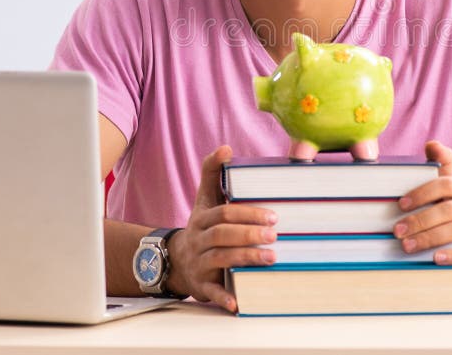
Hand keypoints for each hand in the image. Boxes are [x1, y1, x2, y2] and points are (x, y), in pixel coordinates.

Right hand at [166, 146, 276, 312]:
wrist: (176, 260)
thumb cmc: (202, 225)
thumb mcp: (205, 199)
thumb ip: (214, 173)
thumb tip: (225, 147)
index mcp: (203, 216)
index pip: (224, 211)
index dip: (247, 211)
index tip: (271, 212)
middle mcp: (198, 238)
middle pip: (223, 234)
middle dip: (249, 232)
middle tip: (274, 232)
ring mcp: (199, 262)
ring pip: (220, 258)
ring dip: (246, 258)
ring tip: (271, 257)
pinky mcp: (200, 285)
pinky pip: (211, 292)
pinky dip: (224, 297)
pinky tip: (238, 303)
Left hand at [393, 140, 451, 276]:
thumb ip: (445, 168)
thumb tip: (431, 144)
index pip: (447, 184)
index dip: (422, 193)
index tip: (401, 205)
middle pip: (449, 209)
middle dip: (420, 219)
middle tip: (398, 230)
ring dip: (429, 238)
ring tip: (408, 246)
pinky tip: (436, 259)